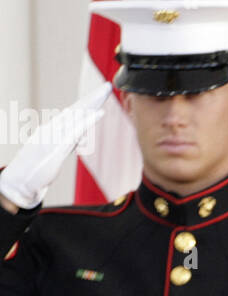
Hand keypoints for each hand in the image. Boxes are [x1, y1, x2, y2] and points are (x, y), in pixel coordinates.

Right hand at [0, 81, 112, 210]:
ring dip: (93, 103)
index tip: (100, 95)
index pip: (74, 113)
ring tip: (105, 92)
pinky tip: (100, 113)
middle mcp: (55, 127)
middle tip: (107, 87)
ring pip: (78, 115)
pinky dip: (89, 120)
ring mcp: (57, 134)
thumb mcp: (57, 152)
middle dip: (93, 98)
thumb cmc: (38, 167)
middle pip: (77, 109)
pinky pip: (77, 129)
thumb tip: (79, 138)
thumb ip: (68, 143)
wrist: (22, 179)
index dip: (88, 104)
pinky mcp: (59, 144)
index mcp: (54, 129)